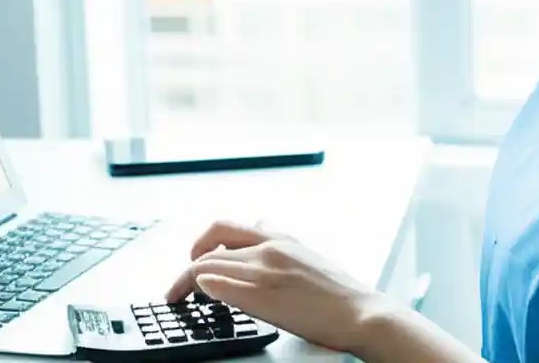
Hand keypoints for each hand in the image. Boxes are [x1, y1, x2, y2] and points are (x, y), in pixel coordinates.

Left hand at [165, 220, 386, 353]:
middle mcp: (268, 249)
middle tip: (180, 284)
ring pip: (208, 266)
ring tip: (177, 297)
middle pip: (210, 247)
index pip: (226, 228)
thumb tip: (261, 226)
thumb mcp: (306, 252)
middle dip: (187, 264)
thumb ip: (279, 241)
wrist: (361, 312)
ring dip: (185, 281)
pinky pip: (220, 285)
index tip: (196, 258)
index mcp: (279, 238)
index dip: (203, 243)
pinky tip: (195, 294)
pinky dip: (201, 287)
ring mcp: (264, 272)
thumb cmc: (339, 291)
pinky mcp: (262, 296)